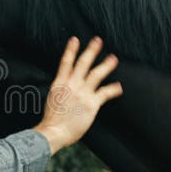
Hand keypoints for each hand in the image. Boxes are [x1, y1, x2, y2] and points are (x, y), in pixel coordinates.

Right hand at [33, 36, 122, 154]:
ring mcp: (82, 93)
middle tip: (98, 40)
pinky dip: (113, 89)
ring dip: (106, 65)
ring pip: (96, 74)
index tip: (75, 40)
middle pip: (82, 64)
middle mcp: (71, 85)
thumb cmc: (52, 120)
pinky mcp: (91, 103)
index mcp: (59, 84)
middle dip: (91, 51)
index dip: (70, 50)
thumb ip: (60, 91)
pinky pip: (105, 93)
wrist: (54, 131)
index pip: (65, 62)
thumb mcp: (52, 100)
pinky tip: (118, 87)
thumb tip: (66, 89)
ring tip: (113, 58)